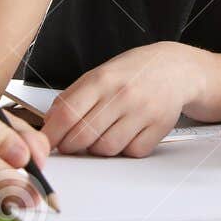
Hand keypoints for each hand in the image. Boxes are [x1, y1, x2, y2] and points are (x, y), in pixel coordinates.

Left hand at [43, 42, 201, 156]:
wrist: (175, 68)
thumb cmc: (134, 72)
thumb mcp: (100, 74)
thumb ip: (73, 97)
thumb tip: (49, 124)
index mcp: (102, 79)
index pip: (67, 115)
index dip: (51, 135)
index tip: (46, 144)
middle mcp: (123, 94)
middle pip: (83, 137)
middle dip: (72, 145)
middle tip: (74, 141)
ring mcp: (143, 111)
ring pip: (106, 149)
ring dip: (99, 148)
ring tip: (105, 133)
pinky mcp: (159, 127)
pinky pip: (132, 152)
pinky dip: (126, 149)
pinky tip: (128, 133)